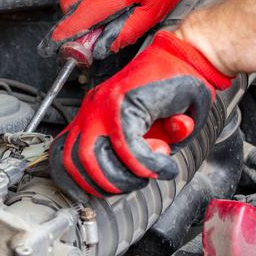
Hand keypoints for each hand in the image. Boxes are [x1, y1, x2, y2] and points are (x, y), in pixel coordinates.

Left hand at [49, 31, 230, 198]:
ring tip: (149, 173)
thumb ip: (138, 156)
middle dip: (103, 185)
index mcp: (92, 116)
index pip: (63, 153)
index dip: (74, 181)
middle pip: (74, 161)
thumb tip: (138, 174)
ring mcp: (105, 104)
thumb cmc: (174, 92)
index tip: (95, 194)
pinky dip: (147, 164)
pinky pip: (127, 147)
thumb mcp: (152, 133)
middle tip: (132, 184)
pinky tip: (164, 164)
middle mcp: (93, 109)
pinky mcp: (125, 102)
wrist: (191, 60)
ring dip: (123, 178)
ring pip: (93, 157)